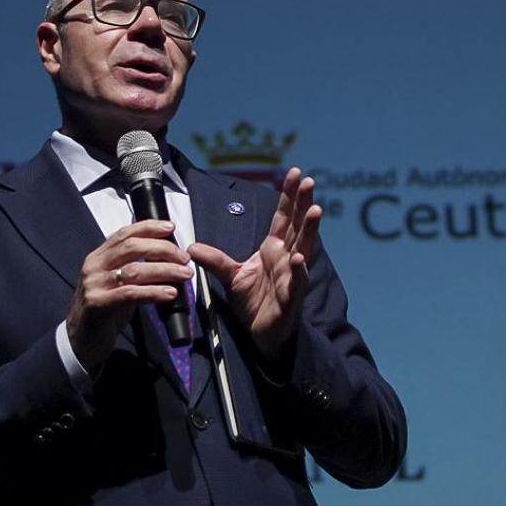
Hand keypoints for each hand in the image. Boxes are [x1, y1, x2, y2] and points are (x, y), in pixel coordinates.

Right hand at [65, 219, 192, 374]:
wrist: (79, 342)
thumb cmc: (103, 312)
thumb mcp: (116, 285)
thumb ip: (134, 269)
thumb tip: (167, 260)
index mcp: (98, 257)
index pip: (124, 234)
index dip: (148, 228)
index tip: (171, 228)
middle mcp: (94, 266)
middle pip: (132, 247)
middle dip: (162, 249)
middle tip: (184, 258)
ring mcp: (94, 285)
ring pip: (134, 270)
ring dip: (164, 270)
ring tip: (185, 274)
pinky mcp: (97, 304)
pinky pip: (130, 294)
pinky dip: (153, 292)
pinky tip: (169, 293)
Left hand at [190, 167, 320, 357]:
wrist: (262, 333)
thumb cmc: (254, 302)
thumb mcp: (230, 276)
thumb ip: (214, 260)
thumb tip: (191, 246)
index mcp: (274, 249)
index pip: (283, 217)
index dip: (288, 196)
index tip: (293, 173)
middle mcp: (287, 257)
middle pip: (297, 226)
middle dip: (303, 204)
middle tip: (308, 181)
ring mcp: (292, 276)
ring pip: (303, 248)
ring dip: (309, 230)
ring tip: (315, 210)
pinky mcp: (292, 297)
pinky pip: (297, 282)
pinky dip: (299, 270)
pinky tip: (300, 259)